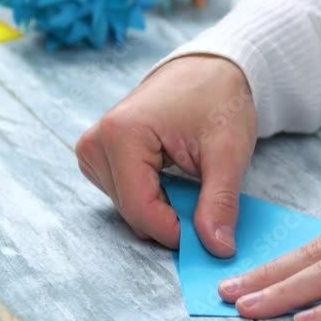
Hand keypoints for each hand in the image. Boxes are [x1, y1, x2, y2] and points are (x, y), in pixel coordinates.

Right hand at [75, 55, 256, 255]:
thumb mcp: (228, 153)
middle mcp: (96, 141)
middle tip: (205, 198)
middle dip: (171, 218)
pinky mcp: (96, 156)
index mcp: (121, 134)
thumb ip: (220, 203)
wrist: (207, 70)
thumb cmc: (217, 99)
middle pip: (132, 212)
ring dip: (161, 208)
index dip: (176, 232)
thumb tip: (217, 249)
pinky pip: (123, 196)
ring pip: (127, 209)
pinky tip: (170, 177)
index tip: (210, 236)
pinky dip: (151, 198)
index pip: (140, 209)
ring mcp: (92, 149)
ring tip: (187, 178)